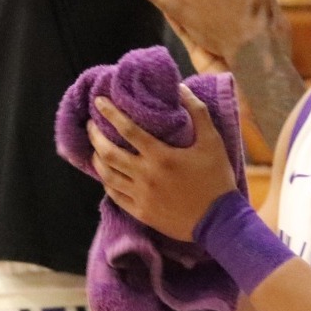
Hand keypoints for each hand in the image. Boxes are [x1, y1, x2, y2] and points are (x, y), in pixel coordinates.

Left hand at [87, 87, 240, 240]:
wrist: (219, 221)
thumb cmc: (216, 179)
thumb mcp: (213, 141)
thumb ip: (198, 112)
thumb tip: (181, 89)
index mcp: (161, 156)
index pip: (127, 129)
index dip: (110, 113)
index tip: (99, 102)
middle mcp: (146, 175)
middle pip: (109, 153)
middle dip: (95, 136)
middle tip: (91, 124)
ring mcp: (141, 196)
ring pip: (107, 175)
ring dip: (96, 159)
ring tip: (94, 148)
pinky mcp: (141, 212)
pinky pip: (115, 196)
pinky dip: (107, 182)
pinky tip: (106, 174)